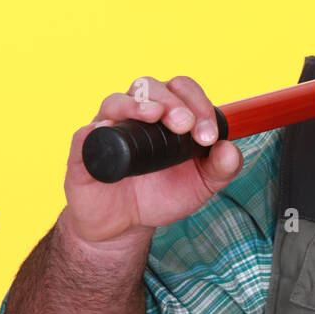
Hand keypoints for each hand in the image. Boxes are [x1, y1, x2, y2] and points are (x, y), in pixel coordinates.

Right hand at [61, 75, 243, 244]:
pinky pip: (85, 134)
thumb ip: (222, 167)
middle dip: (171, 102)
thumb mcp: (201, 184)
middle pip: (150, 87)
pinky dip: (95, 130)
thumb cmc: (162, 195)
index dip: (199, 105)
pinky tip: (106, 131)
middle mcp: (136, 114)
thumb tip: (229, 149)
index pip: (182, 91)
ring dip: (137, 104)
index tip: (208, 135)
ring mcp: (108, 129)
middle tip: (184, 125)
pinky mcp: (84, 152)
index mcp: (167, 114)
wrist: (125, 226)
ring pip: (116, 101)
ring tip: (153, 116)